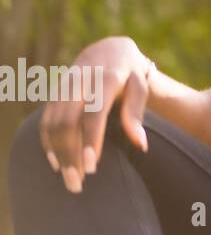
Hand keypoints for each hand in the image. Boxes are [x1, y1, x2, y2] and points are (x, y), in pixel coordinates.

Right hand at [40, 36, 152, 192]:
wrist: (108, 51)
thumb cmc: (130, 74)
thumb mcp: (141, 87)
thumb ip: (137, 113)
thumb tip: (142, 145)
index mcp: (105, 78)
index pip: (94, 113)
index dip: (91, 140)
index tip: (92, 168)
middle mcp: (80, 82)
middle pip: (67, 123)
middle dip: (70, 154)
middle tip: (77, 183)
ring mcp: (63, 87)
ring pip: (52, 124)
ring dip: (58, 153)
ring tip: (68, 178)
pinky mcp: (54, 94)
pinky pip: (45, 120)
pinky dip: (48, 142)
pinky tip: (56, 162)